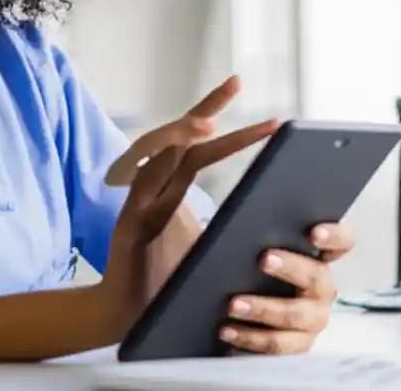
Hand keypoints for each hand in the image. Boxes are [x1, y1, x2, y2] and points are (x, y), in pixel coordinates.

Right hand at [97, 76, 278, 335]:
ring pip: (157, 155)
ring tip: (207, 121)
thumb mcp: (205, 249)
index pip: (202, 150)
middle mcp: (155, 190)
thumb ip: (227, 227)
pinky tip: (174, 150)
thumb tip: (276, 220)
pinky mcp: (126, 225)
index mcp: (171, 191)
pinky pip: (141, 187)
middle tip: (236, 81)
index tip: (269, 118)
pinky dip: (157, 165)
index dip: (232, 130)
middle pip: (181, 139)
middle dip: (208, 108)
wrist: (124, 318)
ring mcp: (139, 205)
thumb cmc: (164, 284)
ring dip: (181, 133)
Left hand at [218, 223, 355, 353]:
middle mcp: (322, 288)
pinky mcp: (297, 344)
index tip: (313, 233)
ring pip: (296, 315)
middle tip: (264, 260)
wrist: (235, 306)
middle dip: (291, 267)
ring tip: (234, 305)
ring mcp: (313, 318)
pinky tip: (227, 329)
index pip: (341, 241)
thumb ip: (238, 232)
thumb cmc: (247, 268)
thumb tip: (211, 226)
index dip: (333, 236)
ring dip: (264, 309)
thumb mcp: (244, 246)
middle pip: (317, 276)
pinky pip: (277, 344)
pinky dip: (250, 338)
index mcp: (318, 257)